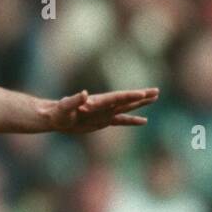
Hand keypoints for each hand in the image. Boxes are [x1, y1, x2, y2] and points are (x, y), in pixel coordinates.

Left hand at [44, 87, 158, 132]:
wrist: (55, 117)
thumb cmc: (58, 112)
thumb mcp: (64, 107)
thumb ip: (74, 100)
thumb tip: (84, 94)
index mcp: (97, 102)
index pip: (116, 98)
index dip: (129, 96)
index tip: (143, 93)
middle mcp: (104, 105)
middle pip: (126, 100)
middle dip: (141, 96)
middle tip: (156, 91)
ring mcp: (105, 113)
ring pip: (127, 108)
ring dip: (140, 103)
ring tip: (155, 97)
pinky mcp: (103, 121)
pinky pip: (121, 120)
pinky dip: (132, 120)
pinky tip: (144, 121)